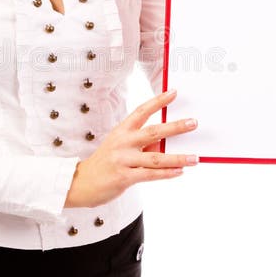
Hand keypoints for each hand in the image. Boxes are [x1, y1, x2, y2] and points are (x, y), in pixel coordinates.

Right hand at [65, 90, 197, 208]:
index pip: (141, 111)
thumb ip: (142, 144)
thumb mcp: (120, 148)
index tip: (173, 93)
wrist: (81, 183)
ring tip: (195, 157)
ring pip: (156, 157)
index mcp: (121, 131)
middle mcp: (122, 142)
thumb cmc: (105, 163)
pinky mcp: (124, 177)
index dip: (158, 101)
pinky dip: (167, 173)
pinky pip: (150, 175)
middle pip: (153, 132)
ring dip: (178, 157)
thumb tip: (166, 142)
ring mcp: (122, 159)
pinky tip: (180, 172)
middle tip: (193, 123)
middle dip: (176, 127)